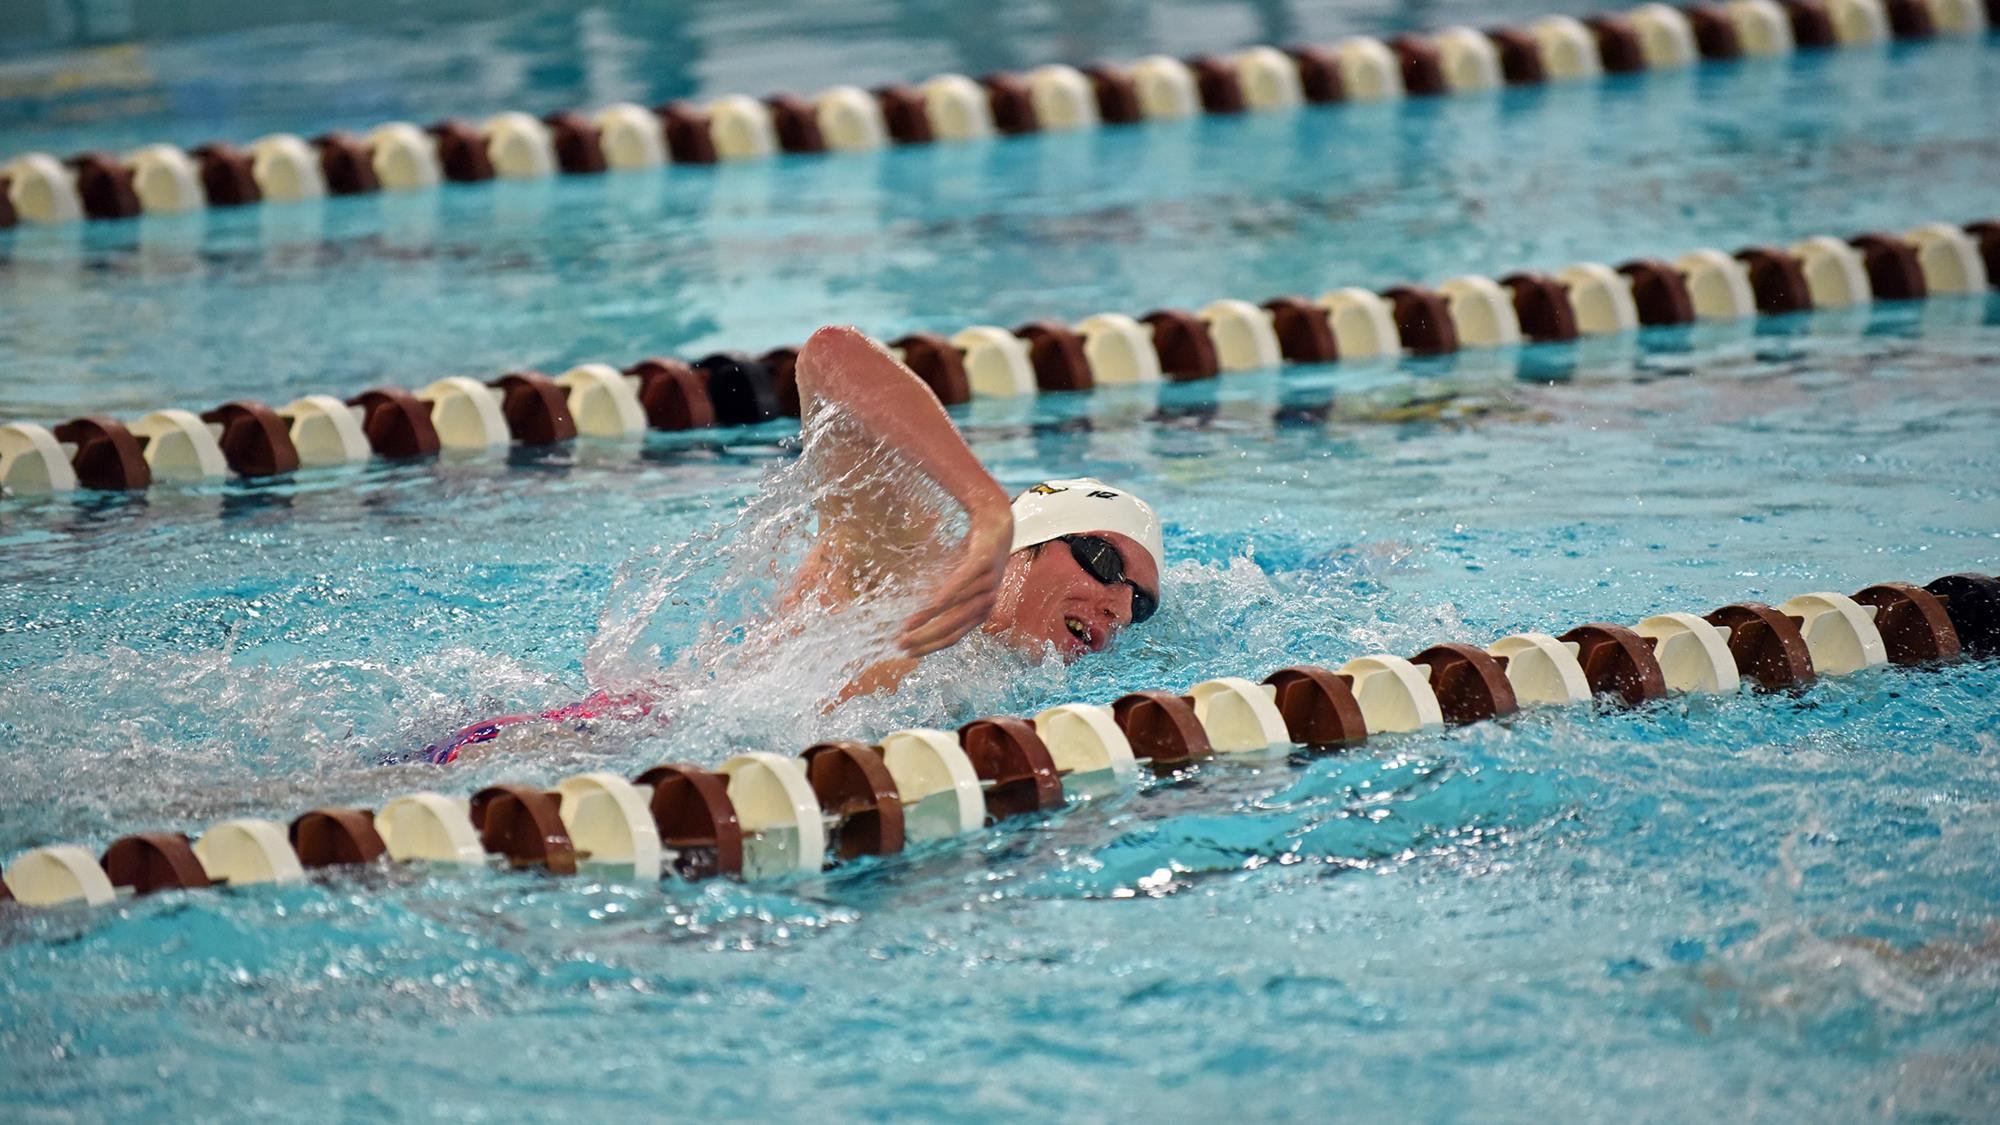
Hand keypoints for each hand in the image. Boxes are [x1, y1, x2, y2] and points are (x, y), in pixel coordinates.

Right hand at [895, 497, 1012, 656]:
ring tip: (906, 626)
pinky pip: (962, 583)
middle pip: (952, 628)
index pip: (952, 636)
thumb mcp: (956, 582)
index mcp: (979, 611)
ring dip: (929, 621)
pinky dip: (946, 596)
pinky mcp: (984, 562)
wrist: (995, 521)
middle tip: (900, 645)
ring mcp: (987, 583)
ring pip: (956, 609)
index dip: (930, 646)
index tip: (907, 652)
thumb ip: (942, 600)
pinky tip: (932, 606)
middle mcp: (986, 602)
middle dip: (924, 639)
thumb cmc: (972, 555)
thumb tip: (913, 615)